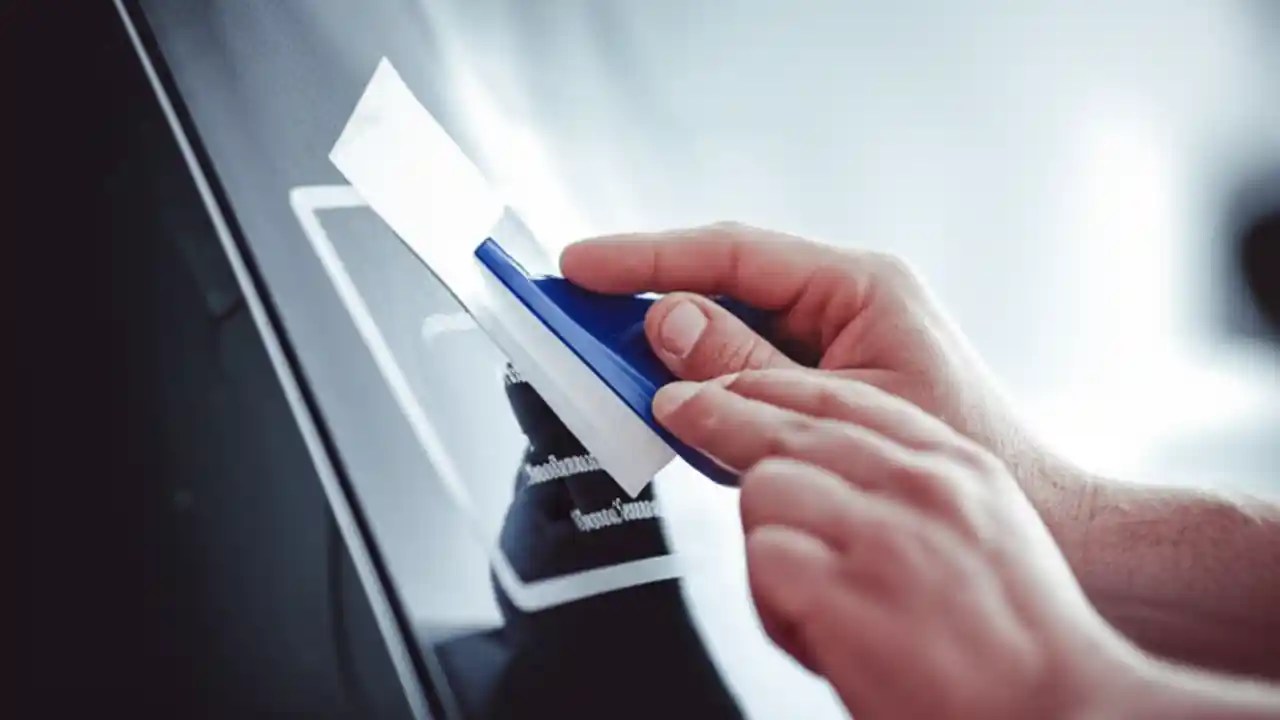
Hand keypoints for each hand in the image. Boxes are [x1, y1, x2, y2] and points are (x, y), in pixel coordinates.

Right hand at [561, 223, 1086, 547]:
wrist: (1031, 517)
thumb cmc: (962, 454)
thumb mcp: (839, 406)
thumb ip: (746, 369)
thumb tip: (667, 326)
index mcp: (858, 285)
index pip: (730, 255)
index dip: (647, 258)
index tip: (584, 266)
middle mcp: (841, 303)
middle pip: (718, 288)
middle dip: (643, 302)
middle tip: (573, 315)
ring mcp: (830, 342)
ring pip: (724, 334)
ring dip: (668, 353)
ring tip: (612, 369)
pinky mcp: (820, 383)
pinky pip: (743, 374)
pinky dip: (702, 392)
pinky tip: (675, 408)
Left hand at [650, 369, 1150, 718]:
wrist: (1065, 711)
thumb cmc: (1021, 635)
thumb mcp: (986, 527)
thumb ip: (909, 486)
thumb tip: (832, 463)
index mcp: (954, 464)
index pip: (845, 399)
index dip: (772, 385)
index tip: (728, 382)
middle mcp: (919, 487)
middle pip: (787, 425)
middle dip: (721, 413)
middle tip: (678, 407)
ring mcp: (882, 536)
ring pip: (764, 487)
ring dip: (764, 536)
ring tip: (800, 588)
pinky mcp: (845, 594)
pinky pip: (763, 560)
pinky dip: (770, 600)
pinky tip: (808, 627)